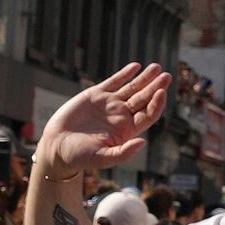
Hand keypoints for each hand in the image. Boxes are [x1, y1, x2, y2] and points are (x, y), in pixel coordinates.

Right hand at [39, 64, 169, 175]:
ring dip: (145, 77)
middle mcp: (122, 115)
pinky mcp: (95, 95)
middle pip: (144, 98)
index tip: (162, 93)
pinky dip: (125, 74)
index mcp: (127, 130)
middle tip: (167, 76)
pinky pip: (114, 82)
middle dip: (156, 87)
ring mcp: (110, 104)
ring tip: (157, 67)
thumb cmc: (80, 156)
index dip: (157, 104)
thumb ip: (123, 153)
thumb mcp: (102, 158)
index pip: (148, 114)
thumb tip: (143, 143)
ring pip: (132, 88)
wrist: (56, 146)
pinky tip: (136, 66)